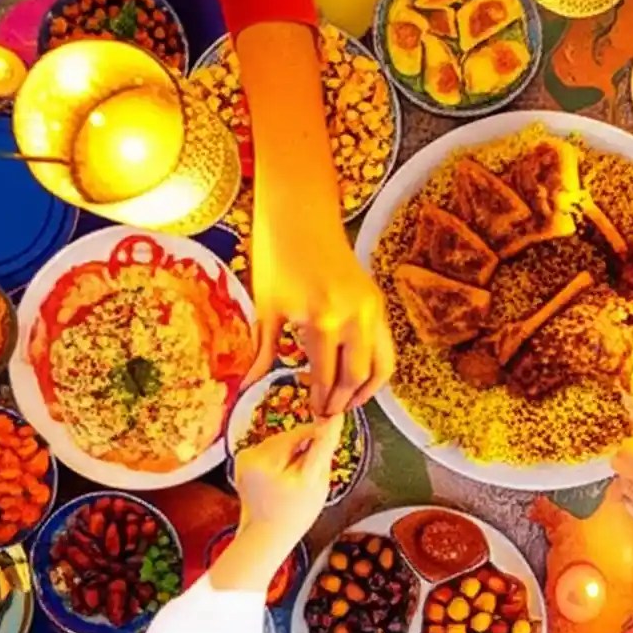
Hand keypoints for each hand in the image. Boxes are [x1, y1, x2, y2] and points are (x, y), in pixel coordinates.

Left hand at [234, 418, 342, 553]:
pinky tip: (277, 472)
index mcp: (288, 475)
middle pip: (292, 436)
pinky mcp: (241, 458)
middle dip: (304, 442)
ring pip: (280, 439)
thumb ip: (324, 452)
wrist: (265, 532)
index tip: (336, 416)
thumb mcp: (319, 485)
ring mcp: (247, 459)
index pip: (313, 443)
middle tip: (309, 462)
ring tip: (291, 472)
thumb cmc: (296, 513)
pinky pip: (267, 445)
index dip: (326, 428)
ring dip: (290, 447)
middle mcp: (263, 463)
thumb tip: (330, 422)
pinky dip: (276, 452)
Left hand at [247, 221, 394, 416]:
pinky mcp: (377, 301)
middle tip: (328, 413)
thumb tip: (246, 386)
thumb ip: (263, 352)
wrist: (301, 219)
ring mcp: (371, 309)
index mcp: (322, 321)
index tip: (313, 414)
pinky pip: (385, 344)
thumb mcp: (267, 308)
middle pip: (357, 376)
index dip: (321, 400)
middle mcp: (353, 318)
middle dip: (344, 400)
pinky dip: (376, 365)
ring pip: (381, 364)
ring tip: (350, 400)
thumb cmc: (276, 258)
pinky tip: (359, 374)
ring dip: (367, 387)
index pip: (328, 376)